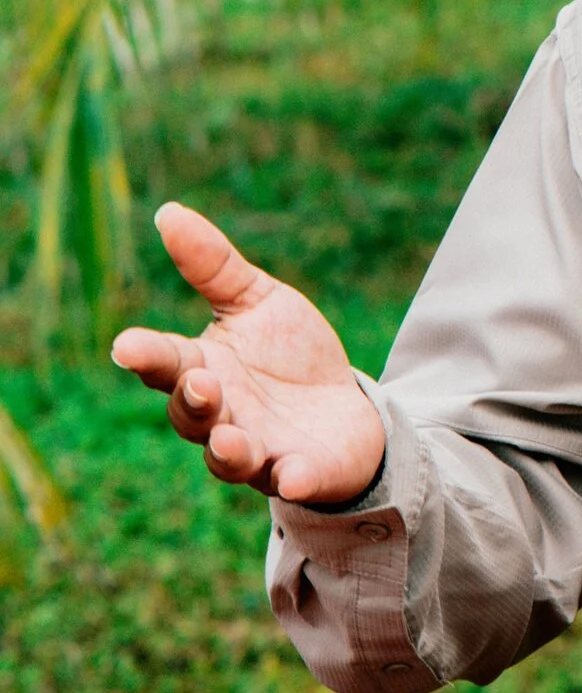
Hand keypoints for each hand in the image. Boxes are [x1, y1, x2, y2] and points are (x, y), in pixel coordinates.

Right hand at [111, 202, 385, 503]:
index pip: (166, 363)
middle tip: (201, 380)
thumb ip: (214, 267)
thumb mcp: (258, 301)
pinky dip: (292, 478)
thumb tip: (168, 212)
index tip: (126, 345)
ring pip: (231, 457)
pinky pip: (293, 480)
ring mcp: (259, 449)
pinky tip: (293, 474)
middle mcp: (222, 416)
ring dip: (228, 449)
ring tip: (230, 439)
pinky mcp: (302, 471)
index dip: (147, 355)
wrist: (343, 408)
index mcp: (204, 369)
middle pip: (194, 413)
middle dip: (194, 399)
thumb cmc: (288, 355)